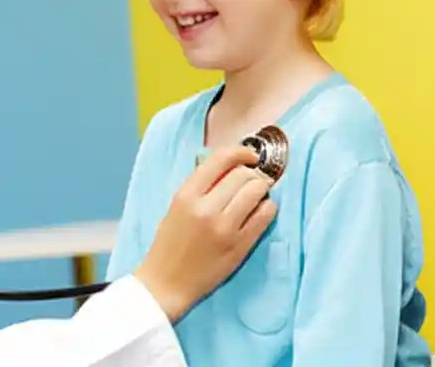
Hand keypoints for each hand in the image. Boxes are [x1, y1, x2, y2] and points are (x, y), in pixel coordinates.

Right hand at [133, 146, 275, 321]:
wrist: (167, 283)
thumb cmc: (169, 244)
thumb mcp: (176, 207)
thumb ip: (200, 185)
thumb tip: (231, 165)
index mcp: (186, 196)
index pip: (220, 159)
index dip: (241, 151)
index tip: (249, 155)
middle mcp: (205, 209)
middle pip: (243, 174)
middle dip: (251, 174)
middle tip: (251, 181)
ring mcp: (224, 228)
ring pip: (257, 191)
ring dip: (261, 190)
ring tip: (255, 197)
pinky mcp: (240, 246)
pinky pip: (265, 215)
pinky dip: (267, 208)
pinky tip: (259, 212)